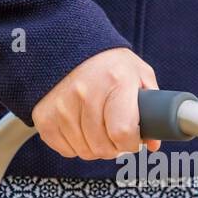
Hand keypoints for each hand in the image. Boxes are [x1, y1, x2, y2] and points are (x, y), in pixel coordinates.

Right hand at [31, 48, 160, 159]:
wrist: (68, 46)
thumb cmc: (107, 63)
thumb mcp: (138, 74)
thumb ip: (151, 108)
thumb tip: (153, 144)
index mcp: (115, 82)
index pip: (123, 133)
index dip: (131, 143)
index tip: (132, 139)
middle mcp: (86, 94)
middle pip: (103, 147)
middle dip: (114, 147)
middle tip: (115, 133)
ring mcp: (62, 106)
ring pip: (84, 151)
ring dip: (94, 146)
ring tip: (97, 127)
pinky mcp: (44, 117)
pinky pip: (65, 149)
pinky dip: (75, 145)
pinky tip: (79, 127)